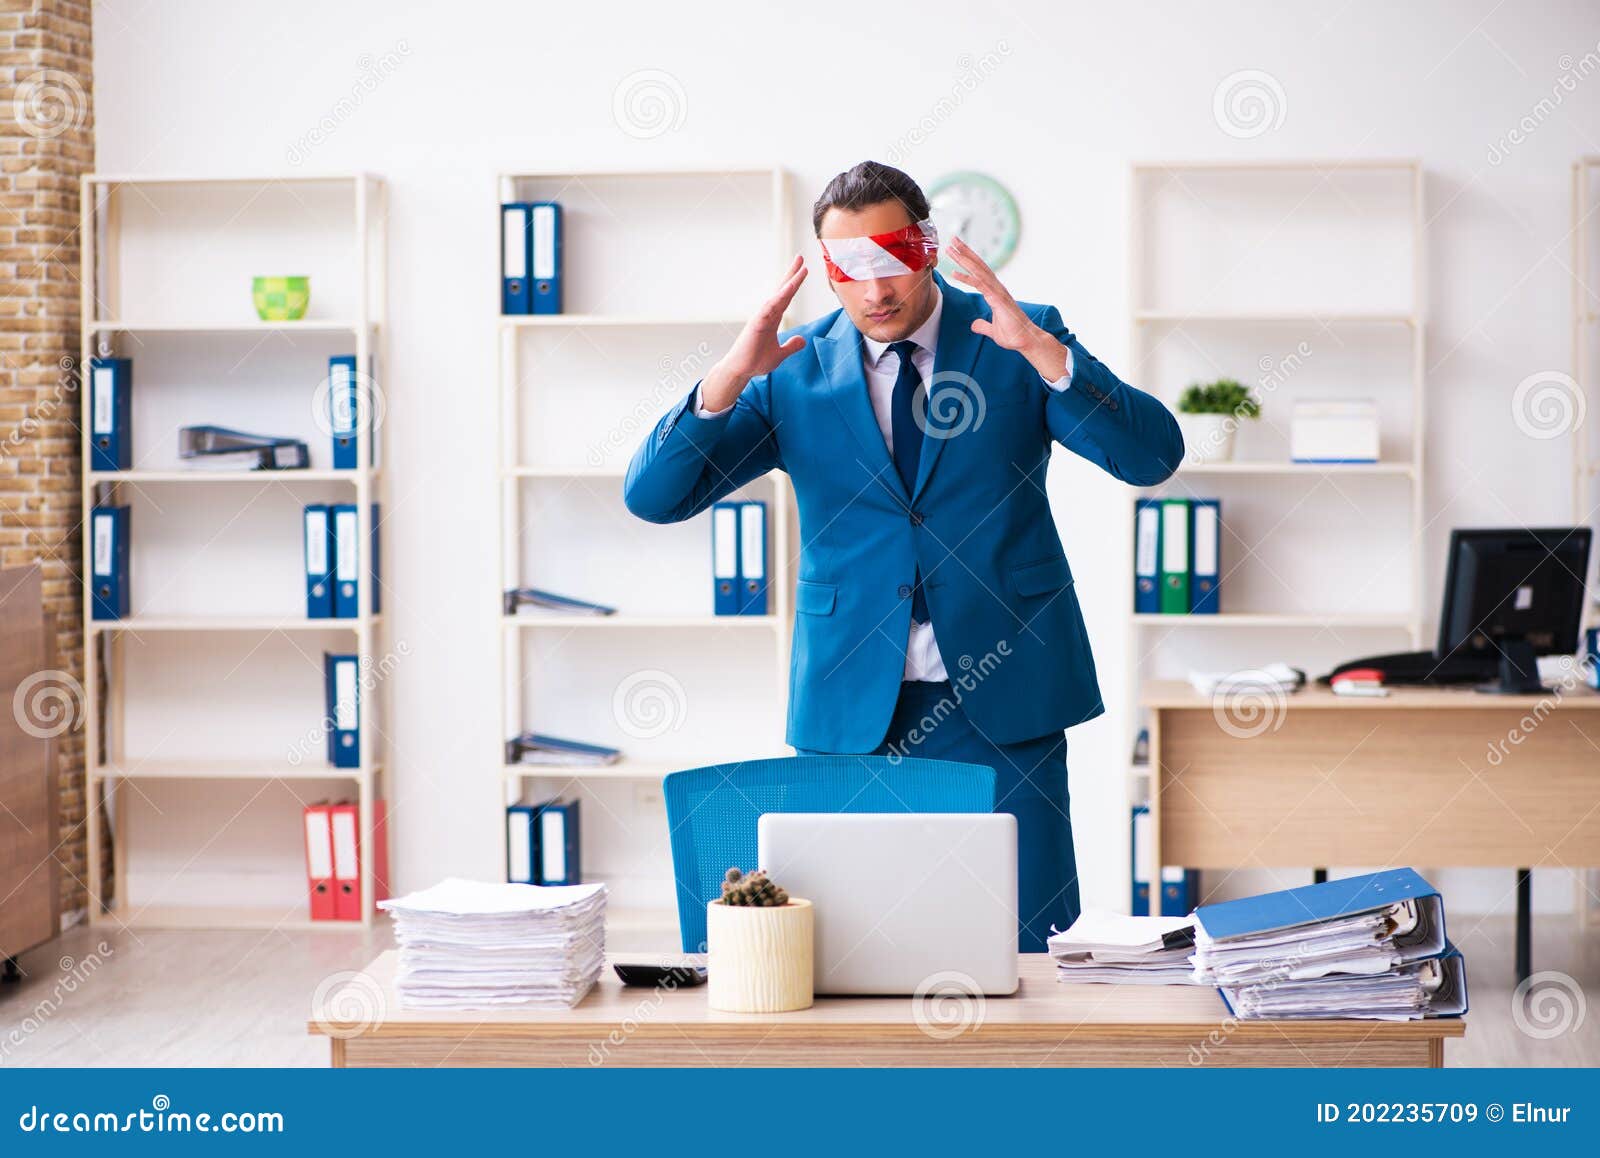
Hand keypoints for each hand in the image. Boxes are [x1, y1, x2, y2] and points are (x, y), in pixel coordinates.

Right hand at [699, 255, 807, 410]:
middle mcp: (768, 314)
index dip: (794, 283)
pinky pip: (770, 307)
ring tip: (800, 268)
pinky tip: (789, 288)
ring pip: (778, 295)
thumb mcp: (780, 354)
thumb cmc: (756, 361)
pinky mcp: (757, 323)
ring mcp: (762, 317)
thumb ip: (791, 346)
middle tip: (801, 257)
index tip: (803, 269)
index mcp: (774, 318)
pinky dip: (779, 297)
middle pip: (782, 290)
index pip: (786, 297)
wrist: (742, 371)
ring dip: (789, 281)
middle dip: (792, 273)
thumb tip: (802, 340)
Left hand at [946, 236, 1067, 381]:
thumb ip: (983, 325)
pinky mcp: (997, 299)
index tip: (958, 251)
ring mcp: (997, 292)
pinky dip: (966, 278)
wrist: (1025, 341)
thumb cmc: (1013, 334)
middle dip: (965, 252)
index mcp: (995, 292)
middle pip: (979, 265)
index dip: (969, 260)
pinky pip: (980, 285)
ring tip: (951, 248)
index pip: (980, 272)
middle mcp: (996, 288)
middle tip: (953, 239)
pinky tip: (954, 272)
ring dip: (963, 259)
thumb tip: (974, 325)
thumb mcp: (992, 330)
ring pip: (978, 271)